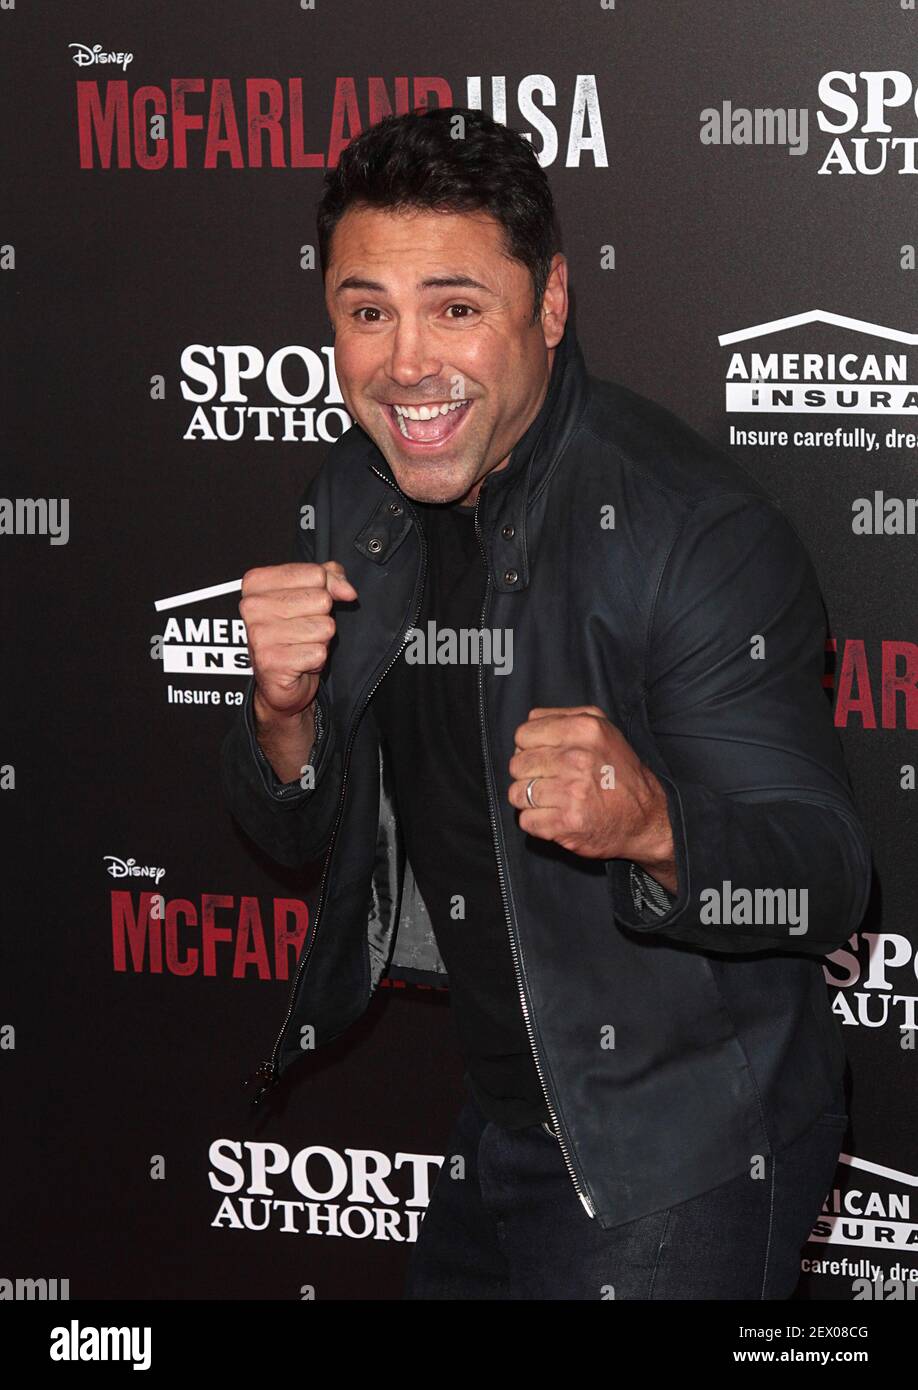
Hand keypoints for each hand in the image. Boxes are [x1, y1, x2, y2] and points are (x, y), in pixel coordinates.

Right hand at [239, 561, 357, 718]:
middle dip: (321, 618)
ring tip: (301, 645)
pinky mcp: (271, 661)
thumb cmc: (293, 634)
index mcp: (257, 583)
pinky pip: (318, 651)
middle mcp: (253, 606)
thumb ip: (330, 578)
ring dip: (320, 640)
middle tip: (303, 630)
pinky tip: (299, 661)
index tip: (310, 605)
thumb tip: (347, 591)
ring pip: (324, 626)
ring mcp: (259, 634)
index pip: (315, 573)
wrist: (279, 680)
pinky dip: (316, 659)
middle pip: (321, 600)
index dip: (325, 590)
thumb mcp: (310, 595)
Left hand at [507, 705, 676, 890]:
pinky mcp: (566, 823)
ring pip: (516, 793)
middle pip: (517, 764)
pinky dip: (536, 822)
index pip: (523, 734)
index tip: (544, 757)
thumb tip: (529, 723)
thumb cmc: (619, 772)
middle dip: (528, 774)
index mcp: (584, 729)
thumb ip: (564, 718)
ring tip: (552, 799)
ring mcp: (571, 792)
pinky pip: (526, 820)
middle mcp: (577, 758)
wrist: (646, 818)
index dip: (529, 747)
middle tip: (550, 781)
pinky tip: (555, 817)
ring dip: (530, 800)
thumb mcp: (603, 729)